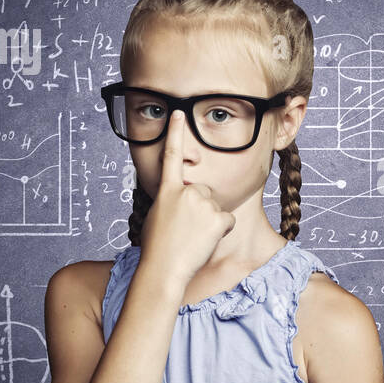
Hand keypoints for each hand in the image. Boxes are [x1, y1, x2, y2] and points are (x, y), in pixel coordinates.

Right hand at [138, 109, 235, 287]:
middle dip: (201, 209)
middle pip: (204, 192)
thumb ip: (172, 202)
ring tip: (193, 238)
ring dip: (210, 222)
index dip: (175, 134)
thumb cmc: (157, 248)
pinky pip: (226, 222)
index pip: (171, 156)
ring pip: (216, 208)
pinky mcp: (218, 216)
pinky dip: (220, 232)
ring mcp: (203, 203)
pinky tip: (205, 241)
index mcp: (167, 191)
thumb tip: (182, 204)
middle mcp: (186, 191)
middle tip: (187, 230)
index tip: (179, 113)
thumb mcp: (157, 217)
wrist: (164, 268)